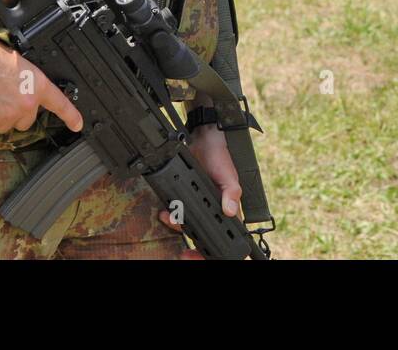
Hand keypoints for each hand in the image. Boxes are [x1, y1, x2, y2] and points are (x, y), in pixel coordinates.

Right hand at [0, 27, 82, 136]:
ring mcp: (8, 115)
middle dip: (15, 115)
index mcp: (38, 86)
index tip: (78, 126)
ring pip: (4, 126)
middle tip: (2, 99)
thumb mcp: (22, 67)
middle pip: (26, 122)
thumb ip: (29, 87)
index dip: (71, 117)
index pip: (60, 104)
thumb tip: (27, 100)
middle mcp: (27, 104)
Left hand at [158, 123, 242, 257]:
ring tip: (169, 219)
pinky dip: (170, 216)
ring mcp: (198, 207)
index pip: (225, 238)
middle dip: (193, 250)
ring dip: (177, 227)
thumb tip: (230, 211)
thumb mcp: (229, 176)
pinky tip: (165, 212)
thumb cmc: (221, 159)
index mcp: (227, 211)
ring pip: (188, 228)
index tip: (202, 255)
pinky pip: (177, 215)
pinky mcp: (185, 200)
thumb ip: (232, 193)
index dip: (213, 252)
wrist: (203, 142)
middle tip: (184, 255)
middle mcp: (213, 212)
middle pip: (204, 239)